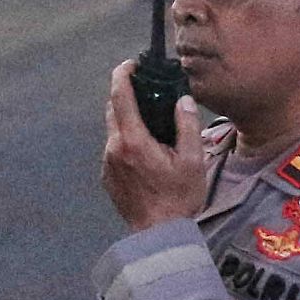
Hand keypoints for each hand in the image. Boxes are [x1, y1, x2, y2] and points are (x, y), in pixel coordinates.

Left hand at [102, 60, 206, 231]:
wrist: (158, 236)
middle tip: (148, 90)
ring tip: (152, 122)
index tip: (132, 63)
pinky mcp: (107, 176)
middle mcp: (114, 148)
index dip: (123, 74)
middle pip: (113, 109)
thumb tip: (182, 100)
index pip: (119, 95)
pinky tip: (146, 150)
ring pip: (113, 128)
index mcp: (133, 140)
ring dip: (127, 119)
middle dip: (127, 94)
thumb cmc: (178, 198)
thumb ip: (187, 125)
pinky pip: (114, 147)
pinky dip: (126, 139)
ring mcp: (107, 163)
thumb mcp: (192, 160)